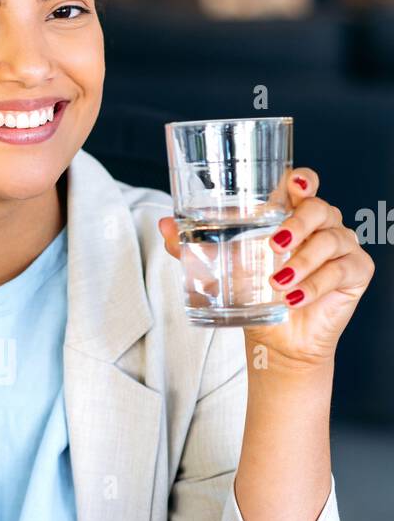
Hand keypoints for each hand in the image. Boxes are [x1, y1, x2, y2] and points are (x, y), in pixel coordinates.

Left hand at [158, 168, 374, 368]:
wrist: (276, 342)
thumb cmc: (254, 297)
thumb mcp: (220, 270)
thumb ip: (193, 247)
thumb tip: (164, 225)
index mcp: (293, 215)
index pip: (304, 184)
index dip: (303, 178)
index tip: (294, 183)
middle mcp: (321, 226)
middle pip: (319, 207)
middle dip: (298, 224)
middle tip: (275, 246)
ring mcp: (342, 247)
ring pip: (331, 239)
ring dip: (302, 263)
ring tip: (277, 284)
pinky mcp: (356, 273)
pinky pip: (342, 270)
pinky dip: (316, 285)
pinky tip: (296, 299)